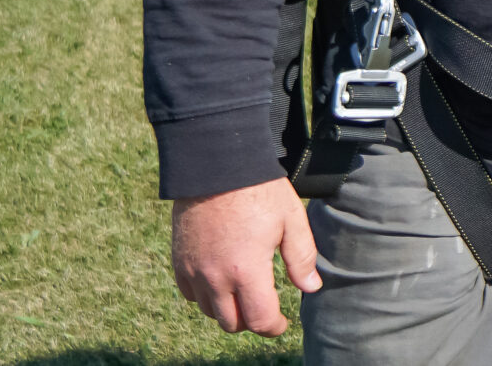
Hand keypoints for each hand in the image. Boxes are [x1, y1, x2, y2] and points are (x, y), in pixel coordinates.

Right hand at [171, 177, 321, 335]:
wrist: (217, 164)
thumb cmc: (259, 190)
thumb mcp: (291, 219)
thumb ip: (301, 257)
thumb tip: (312, 287)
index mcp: (247, 270)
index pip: (259, 320)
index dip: (274, 327)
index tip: (282, 323)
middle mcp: (216, 277)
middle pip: (232, 323)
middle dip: (251, 321)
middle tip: (263, 307)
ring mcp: (194, 271)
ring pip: (209, 311)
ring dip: (228, 309)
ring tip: (243, 292)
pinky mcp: (179, 261)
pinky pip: (190, 294)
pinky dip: (205, 295)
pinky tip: (220, 279)